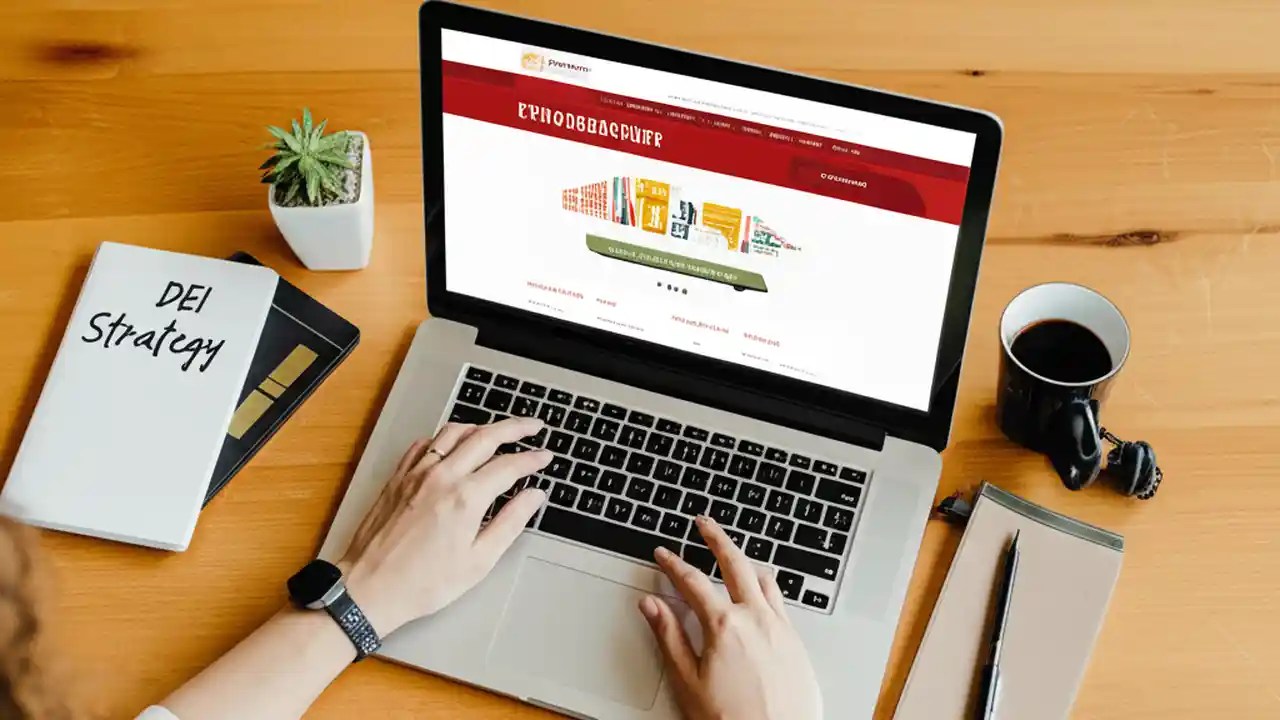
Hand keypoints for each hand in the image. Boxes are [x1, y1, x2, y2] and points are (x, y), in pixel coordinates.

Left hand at [337, 418, 551, 634]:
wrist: (369, 589)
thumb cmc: (421, 583)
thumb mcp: (478, 561)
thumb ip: (510, 523)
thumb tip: (533, 498)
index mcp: (465, 498)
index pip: (510, 465)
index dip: (533, 458)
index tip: (545, 457)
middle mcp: (441, 477)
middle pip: (485, 436)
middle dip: (515, 428)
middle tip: (533, 427)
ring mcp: (416, 474)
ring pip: (454, 432)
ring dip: (481, 427)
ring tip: (497, 430)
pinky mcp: (398, 478)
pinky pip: (424, 444)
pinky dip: (444, 437)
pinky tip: (452, 444)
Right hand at [640, 516, 822, 719]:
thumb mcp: (687, 681)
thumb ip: (669, 637)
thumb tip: (651, 606)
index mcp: (724, 625)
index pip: (692, 581)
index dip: (673, 564)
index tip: (662, 554)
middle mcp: (756, 618)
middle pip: (734, 562)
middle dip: (716, 537)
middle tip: (703, 522)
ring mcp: (780, 627)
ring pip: (762, 577)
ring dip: (744, 559)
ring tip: (732, 552)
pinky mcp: (795, 641)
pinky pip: (780, 598)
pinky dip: (766, 584)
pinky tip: (761, 588)